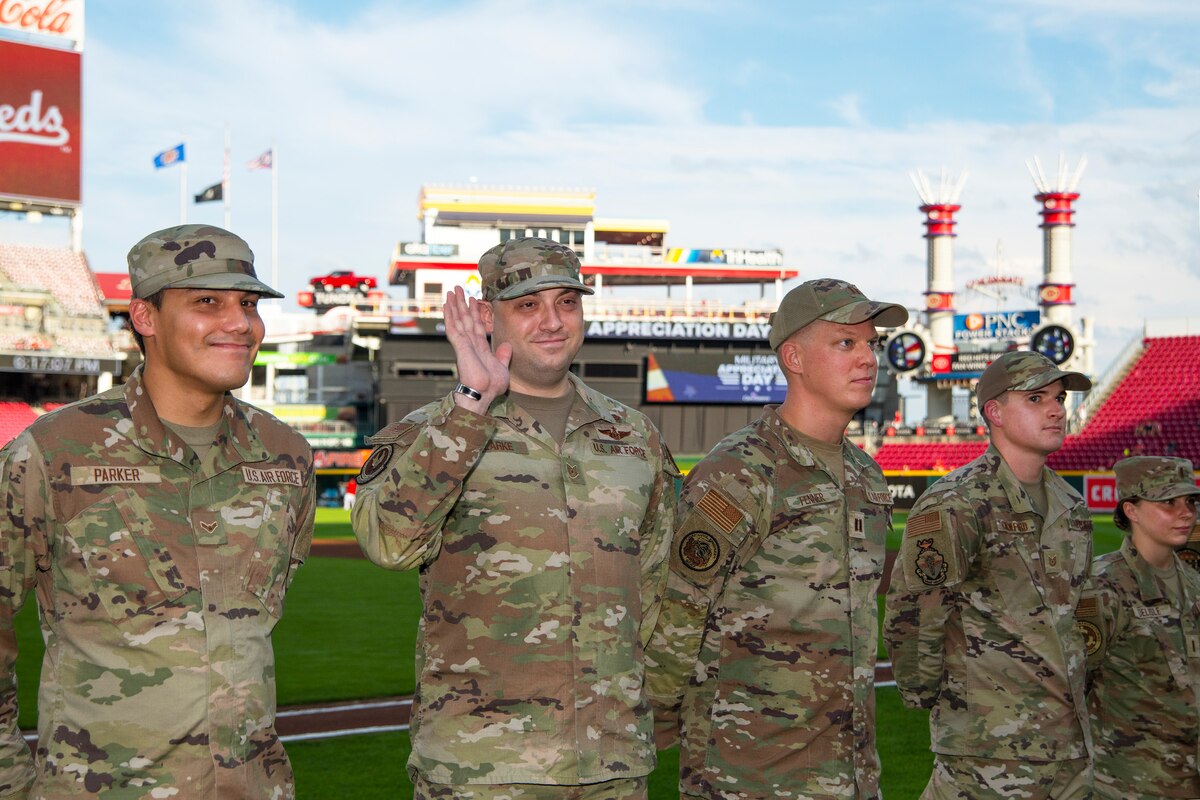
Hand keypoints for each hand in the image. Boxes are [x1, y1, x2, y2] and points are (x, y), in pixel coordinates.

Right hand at [443, 286, 510, 412]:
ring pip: (458, 320)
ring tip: (451, 291)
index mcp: (480, 348)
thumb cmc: (491, 387)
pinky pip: (453, 327)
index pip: (476, 325)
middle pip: (465, 319)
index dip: (474, 312)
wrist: (484, 395)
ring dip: (454, 305)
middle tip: (457, 289)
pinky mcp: (460, 346)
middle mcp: (470, 344)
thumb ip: (503, 356)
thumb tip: (507, 346)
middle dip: (461, 304)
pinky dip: (449, 315)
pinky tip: (446, 305)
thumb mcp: (502, 368)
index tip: (473, 300)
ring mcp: (464, 345)